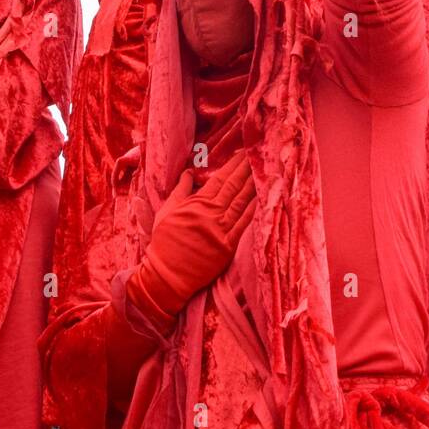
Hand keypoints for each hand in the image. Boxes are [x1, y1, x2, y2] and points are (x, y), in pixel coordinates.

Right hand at [127, 158, 255, 326]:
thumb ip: (180, 190)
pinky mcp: (228, 246)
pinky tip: (261, 199)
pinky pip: (244, 225)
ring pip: (242, 202)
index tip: (242, 153)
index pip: (220, 179)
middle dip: (246, 169)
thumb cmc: (165, 242)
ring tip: (263, 171)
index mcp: (197, 203)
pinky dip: (253, 211)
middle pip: (234, 186)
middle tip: (258, 153)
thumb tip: (188, 172)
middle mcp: (211, 213)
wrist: (167, 275)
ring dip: (253, 185)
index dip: (232, 165)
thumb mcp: (167, 211)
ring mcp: (221, 230)